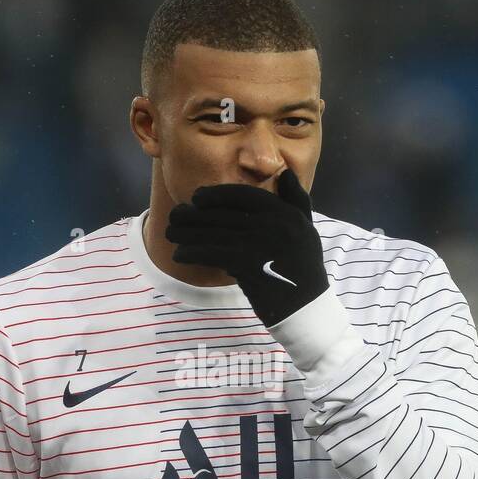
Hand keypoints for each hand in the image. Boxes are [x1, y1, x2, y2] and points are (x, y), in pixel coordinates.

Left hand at [165, 168, 329, 326]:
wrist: (307, 306)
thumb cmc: (303, 266)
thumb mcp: (305, 228)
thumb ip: (296, 198)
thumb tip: (285, 172)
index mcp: (283, 212)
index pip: (242, 194)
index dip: (216, 194)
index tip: (196, 197)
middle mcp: (271, 223)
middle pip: (222, 213)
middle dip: (194, 214)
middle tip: (175, 216)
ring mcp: (258, 243)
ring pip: (212, 232)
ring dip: (186, 233)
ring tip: (171, 234)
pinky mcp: (246, 265)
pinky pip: (211, 253)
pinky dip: (191, 253)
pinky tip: (180, 255)